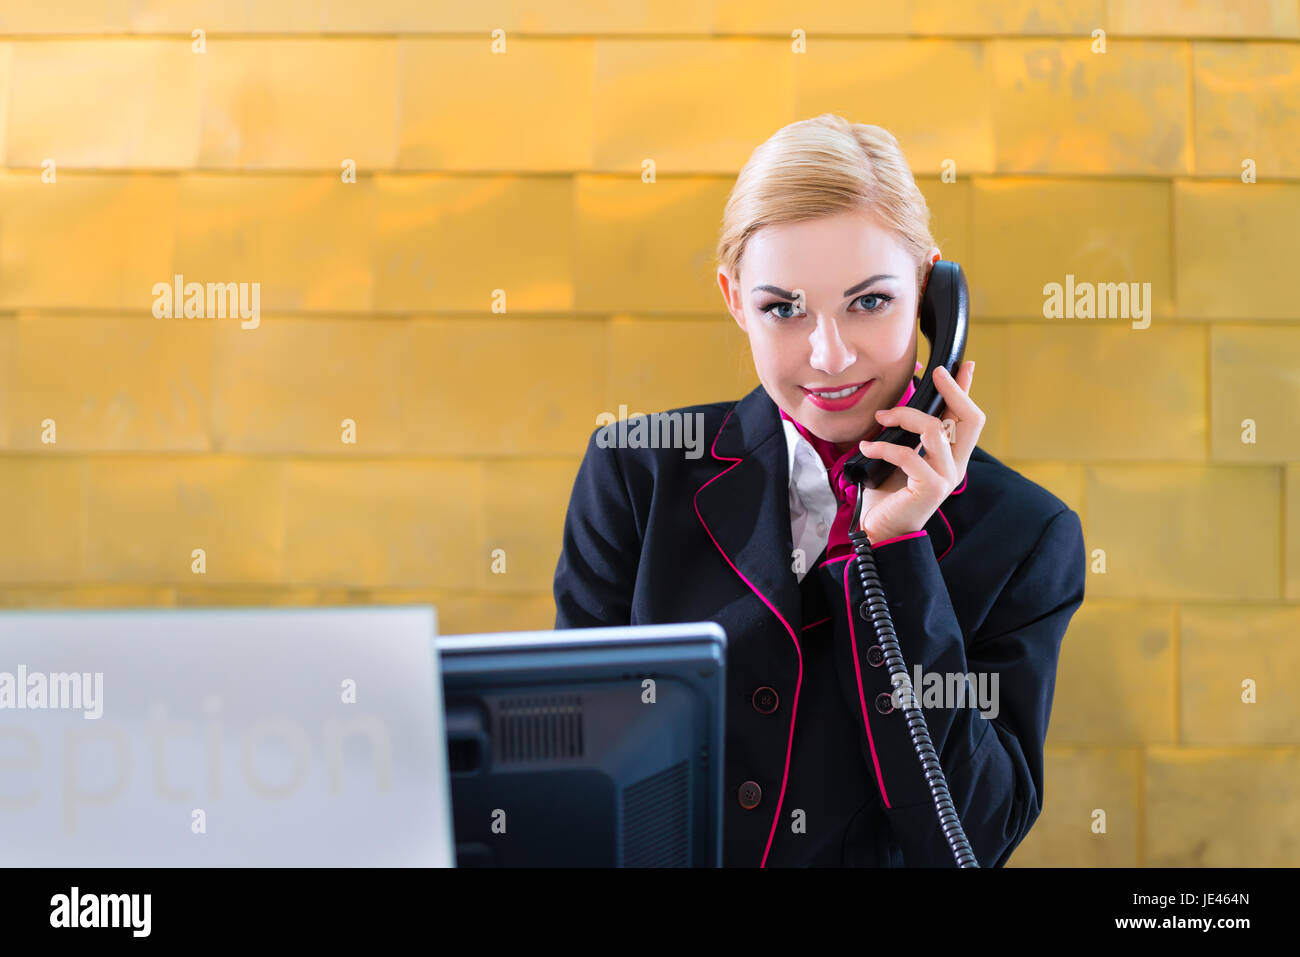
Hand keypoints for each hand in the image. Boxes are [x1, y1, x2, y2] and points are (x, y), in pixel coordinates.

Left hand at [854, 361, 984, 544]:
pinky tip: (867, 446)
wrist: (878, 532)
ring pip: (934, 429)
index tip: (965, 365)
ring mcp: (946, 478)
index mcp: (952, 457)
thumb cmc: (887, 495)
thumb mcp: (899, 456)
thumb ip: (907, 433)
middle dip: (954, 390)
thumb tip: (901, 401)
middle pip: (970, 419)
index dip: (967, 390)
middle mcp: (955, 467)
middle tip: (935, 373)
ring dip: (904, 416)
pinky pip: (909, 454)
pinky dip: (884, 446)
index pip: (968, 418)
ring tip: (881, 418)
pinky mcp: (931, 488)